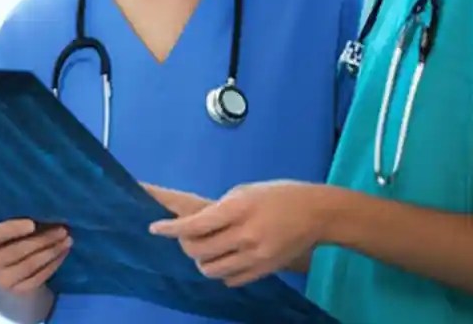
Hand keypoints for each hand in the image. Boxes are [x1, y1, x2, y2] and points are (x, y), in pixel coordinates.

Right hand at [0, 219, 71, 293]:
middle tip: (62, 230)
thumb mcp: (13, 234)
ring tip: (67, 241)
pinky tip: (63, 253)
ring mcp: (4, 279)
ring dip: (52, 251)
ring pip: (31, 264)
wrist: (11, 275)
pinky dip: (53, 264)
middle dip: (43, 239)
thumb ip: (25, 224)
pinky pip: (39, 277)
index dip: (14, 229)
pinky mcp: (19, 290)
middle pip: (19, 250)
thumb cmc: (15, 244)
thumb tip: (49, 215)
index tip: (33, 223)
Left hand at [148, 180, 333, 286]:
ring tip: (206, 249)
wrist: (317, 213)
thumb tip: (192, 224)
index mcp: (239, 209)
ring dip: (202, 260)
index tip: (155, 229)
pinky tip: (225, 258)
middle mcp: (246, 235)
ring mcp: (256, 257)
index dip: (171, 229)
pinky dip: (221, 271)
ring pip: (211, 270)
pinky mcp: (264, 271)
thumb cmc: (277, 195)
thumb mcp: (244, 191)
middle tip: (186, 238)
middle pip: (199, 251)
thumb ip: (219, 210)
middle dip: (185, 245)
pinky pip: (230, 280)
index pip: (195, 225)